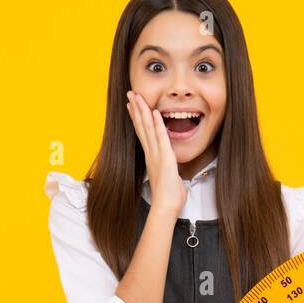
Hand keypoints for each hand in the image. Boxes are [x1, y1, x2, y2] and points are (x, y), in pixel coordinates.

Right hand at [126, 90, 185, 216]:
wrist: (166, 208)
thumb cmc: (168, 199)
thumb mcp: (169, 181)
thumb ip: (170, 174)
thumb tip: (173, 177)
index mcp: (152, 158)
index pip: (143, 134)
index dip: (137, 119)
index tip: (132, 107)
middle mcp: (151, 154)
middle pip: (142, 127)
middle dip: (136, 109)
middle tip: (130, 94)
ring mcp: (157, 155)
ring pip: (148, 129)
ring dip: (143, 111)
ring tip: (137, 96)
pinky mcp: (165, 158)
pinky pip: (161, 138)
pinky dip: (158, 125)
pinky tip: (155, 112)